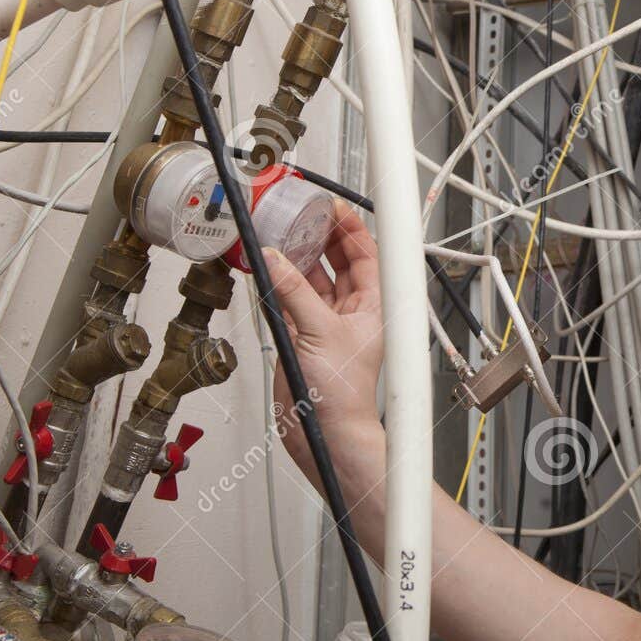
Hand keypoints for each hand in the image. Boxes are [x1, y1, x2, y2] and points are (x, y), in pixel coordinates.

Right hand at [261, 202, 384, 477]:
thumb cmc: (343, 397)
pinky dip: (277, 285)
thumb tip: (275, 260)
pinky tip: (266, 268)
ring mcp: (326, 324)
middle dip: (319, 236)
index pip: (367, 254)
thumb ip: (295, 293)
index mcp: (374, 306)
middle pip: (338, 262)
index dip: (350, 227)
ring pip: (311, 280)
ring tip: (279, 234)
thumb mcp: (320, 333)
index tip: (330, 206)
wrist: (326, 435)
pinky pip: (290, 301)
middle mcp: (353, 312)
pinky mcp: (302, 338)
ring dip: (295, 259)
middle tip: (299, 214)